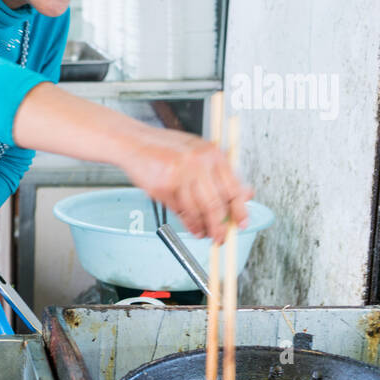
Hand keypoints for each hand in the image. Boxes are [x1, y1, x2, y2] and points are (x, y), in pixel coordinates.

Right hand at [120, 125, 252, 239]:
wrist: (134, 142)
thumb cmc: (166, 147)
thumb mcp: (199, 153)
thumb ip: (221, 172)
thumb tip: (245, 194)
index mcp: (212, 153)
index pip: (233, 187)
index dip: (240, 210)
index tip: (242, 223)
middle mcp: (198, 163)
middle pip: (215, 204)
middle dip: (220, 226)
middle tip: (222, 237)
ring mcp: (179, 175)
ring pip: (197, 210)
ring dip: (202, 227)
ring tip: (204, 234)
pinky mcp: (162, 186)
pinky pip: (179, 211)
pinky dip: (187, 223)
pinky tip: (192, 227)